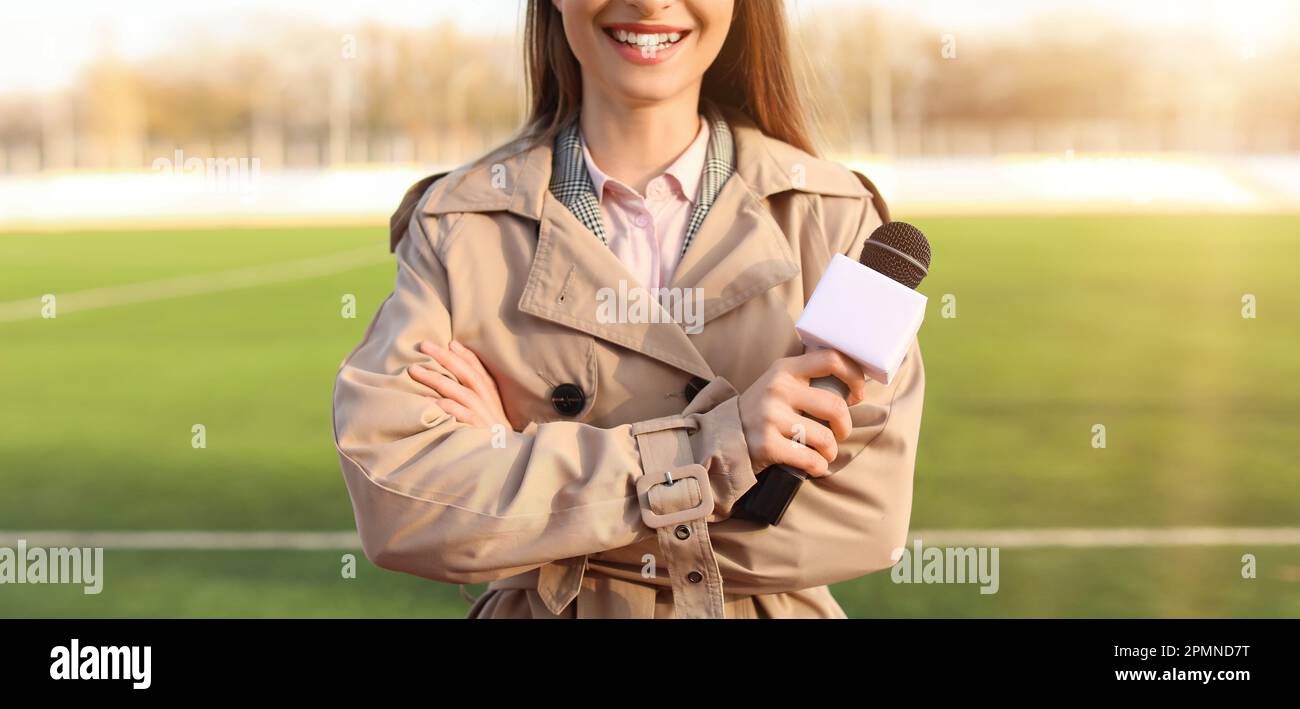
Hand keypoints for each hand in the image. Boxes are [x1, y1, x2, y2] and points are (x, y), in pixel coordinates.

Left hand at [408, 340, 510, 429]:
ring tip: (414, 370)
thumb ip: (477, 398)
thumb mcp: (490, 413)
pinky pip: (458, 415)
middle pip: (467, 374)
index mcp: (492, 395)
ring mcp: (483, 415)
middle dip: (445, 358)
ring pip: (459, 391)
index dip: (466, 355)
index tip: (450, 343)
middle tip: (425, 345)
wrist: (507, 460)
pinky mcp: (477, 430)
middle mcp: (488, 401)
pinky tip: (426, 401)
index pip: (479, 369)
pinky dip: (444, 406)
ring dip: (436, 378)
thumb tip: (452, 383)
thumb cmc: (493, 437)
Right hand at [737, 349, 867, 476]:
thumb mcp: (779, 384)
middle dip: (845, 426)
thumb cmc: (764, 411)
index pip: (831, 359)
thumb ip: (808, 379)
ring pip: (825, 438)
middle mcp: (778, 389)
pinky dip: (819, 467)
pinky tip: (815, 465)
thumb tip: (853, 390)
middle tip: (839, 433)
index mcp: (785, 369)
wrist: (722, 436)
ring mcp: (771, 417)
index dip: (854, 375)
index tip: (856, 394)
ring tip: (824, 452)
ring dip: (831, 451)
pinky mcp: (767, 445)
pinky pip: (811, 460)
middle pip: (835, 406)